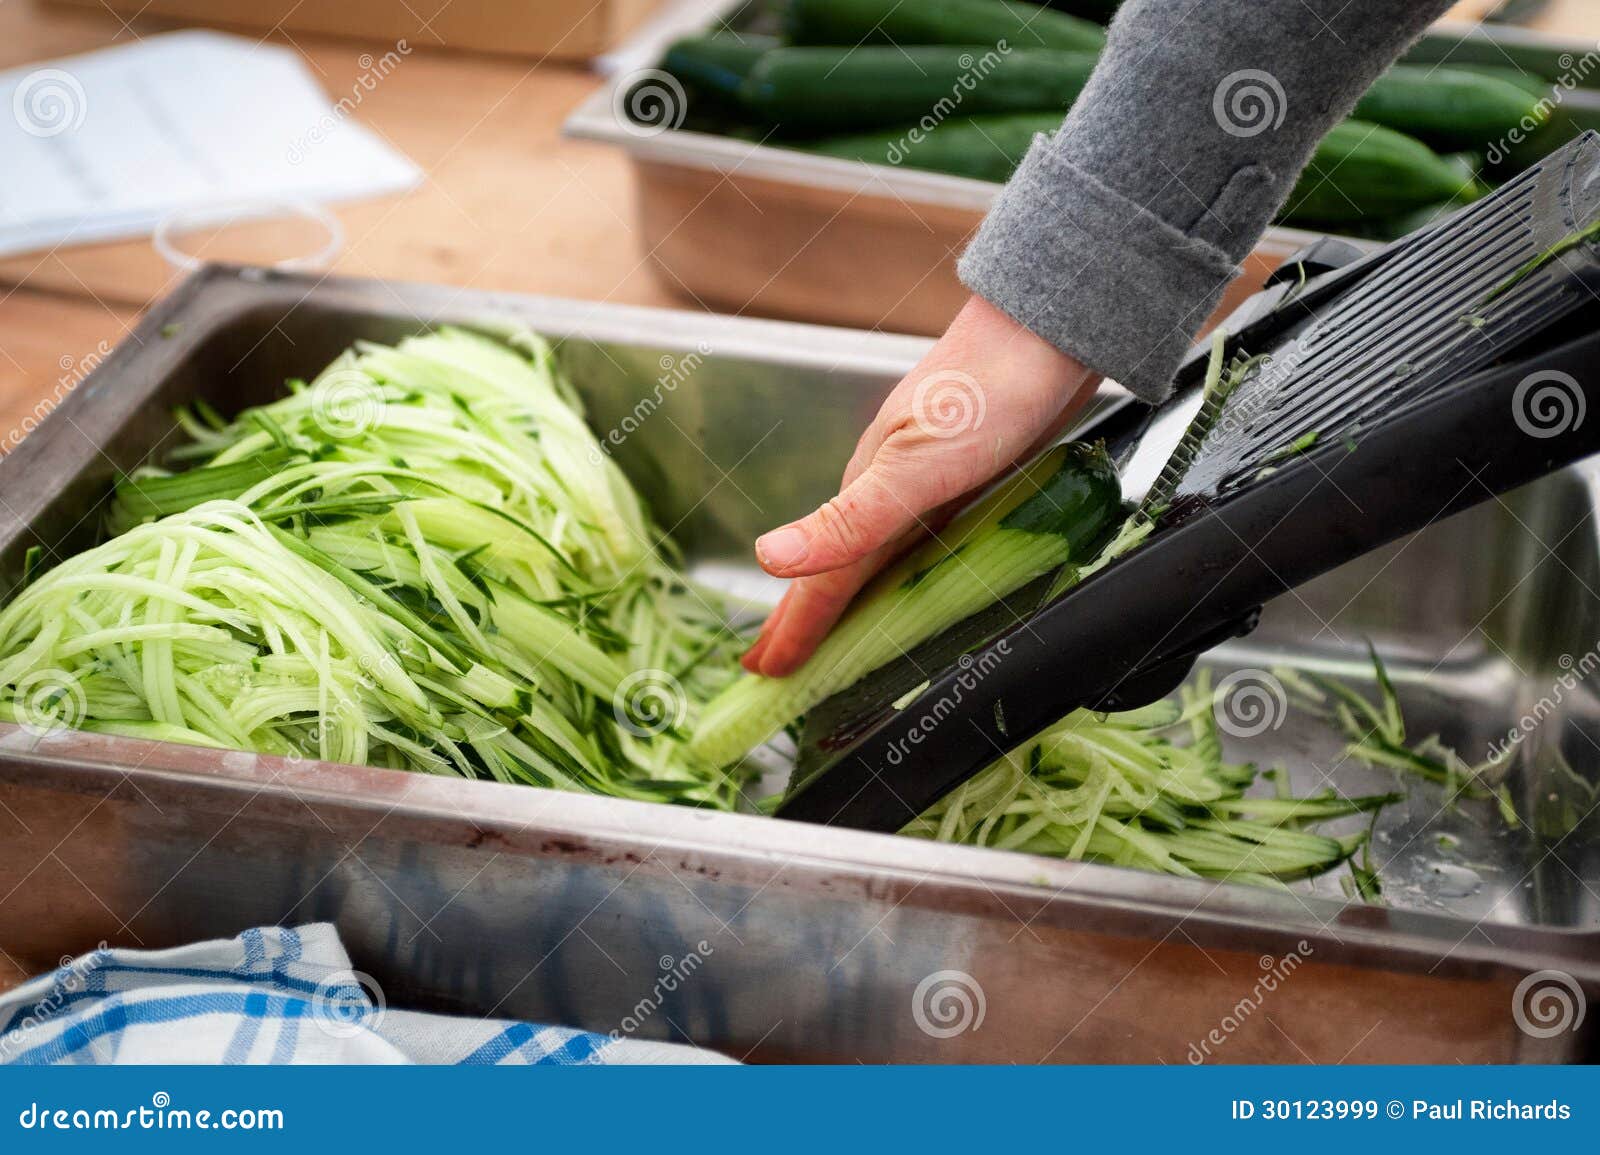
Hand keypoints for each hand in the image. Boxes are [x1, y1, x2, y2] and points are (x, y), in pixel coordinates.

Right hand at [742, 294, 1101, 676]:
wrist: (1047, 328)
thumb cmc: (986, 392)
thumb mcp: (913, 466)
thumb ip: (846, 520)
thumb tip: (766, 560)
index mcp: (868, 494)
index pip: (821, 581)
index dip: (794, 630)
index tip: (765, 673)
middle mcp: (889, 492)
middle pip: (838, 570)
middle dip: (803, 619)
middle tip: (774, 661)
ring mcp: (926, 484)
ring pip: (876, 559)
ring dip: (847, 599)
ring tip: (830, 630)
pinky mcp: (966, 478)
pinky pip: (919, 545)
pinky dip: (899, 574)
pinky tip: (909, 573)